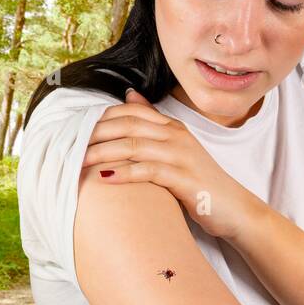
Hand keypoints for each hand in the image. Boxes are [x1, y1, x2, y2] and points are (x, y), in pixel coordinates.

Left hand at [81, 87, 265, 241]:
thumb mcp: (177, 149)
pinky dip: (124, 173)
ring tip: (78, 163)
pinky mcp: (184, 179)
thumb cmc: (200, 182)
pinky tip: (105, 179)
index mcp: (173, 128)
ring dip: (102, 154)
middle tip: (69, 146)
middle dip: (95, 135)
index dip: (101, 119)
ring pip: (133, 146)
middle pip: (127, 126)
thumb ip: (153, 124)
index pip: (131, 112)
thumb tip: (129, 97)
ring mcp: (181, 156)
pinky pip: (148, 171)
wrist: (234, 208)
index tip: (76, 131)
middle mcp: (176, 137)